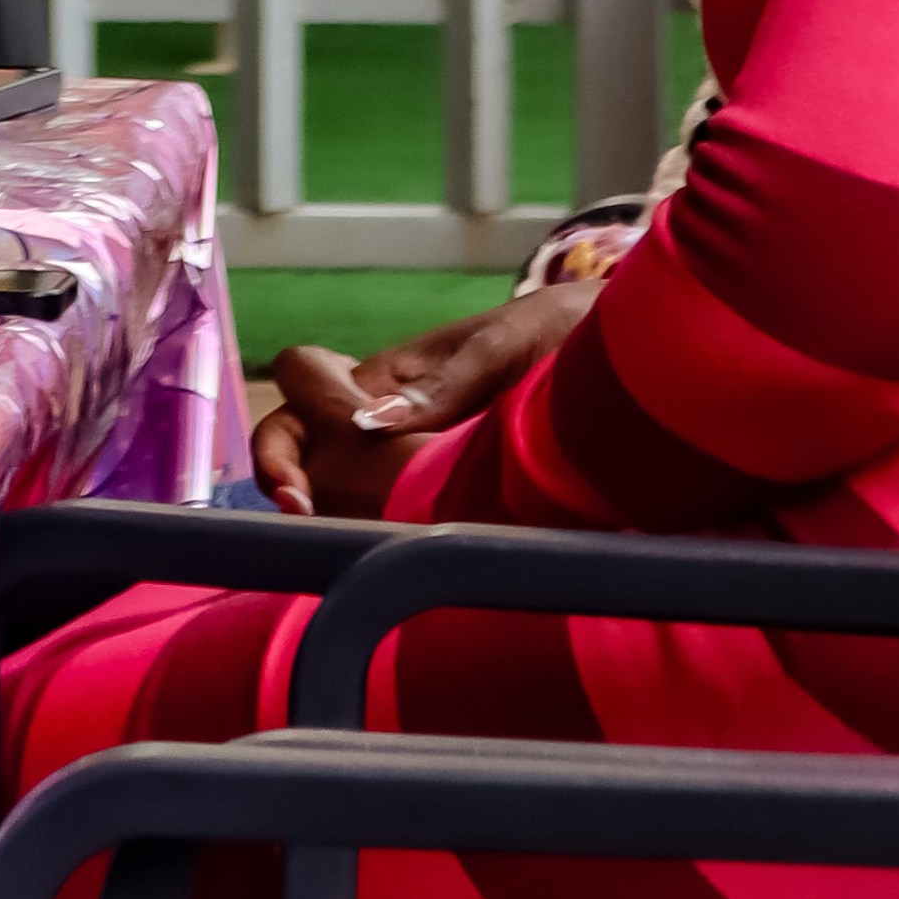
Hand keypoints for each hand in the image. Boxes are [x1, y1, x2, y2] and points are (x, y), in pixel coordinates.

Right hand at [246, 230, 622, 515]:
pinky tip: (389, 563)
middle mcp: (382, 416)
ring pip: (336, 485)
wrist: (611, 349)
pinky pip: (389, 513)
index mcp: (386, 373)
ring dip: (326, 513)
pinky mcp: (441, 490)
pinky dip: (375, 534)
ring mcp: (407, 454)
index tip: (314, 471)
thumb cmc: (550, 334)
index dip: (289, 420)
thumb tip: (367, 426)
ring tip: (341, 551)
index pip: (300, 379)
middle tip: (302, 515)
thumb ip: (437, 386)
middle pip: (299, 439)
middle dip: (286, 476)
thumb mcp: (498, 351)